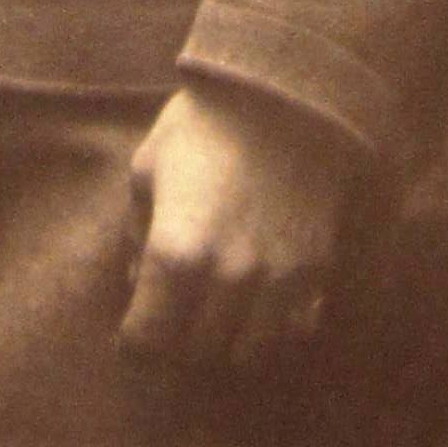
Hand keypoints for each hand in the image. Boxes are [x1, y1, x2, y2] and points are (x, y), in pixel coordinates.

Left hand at [119, 81, 347, 367]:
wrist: (287, 92)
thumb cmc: (205, 124)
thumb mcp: (150, 167)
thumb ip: (138, 235)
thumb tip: (138, 282)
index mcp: (176, 254)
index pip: (145, 344)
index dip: (133, 342)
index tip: (134, 331)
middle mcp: (228, 280)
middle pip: (194, 354)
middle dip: (177, 340)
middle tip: (175, 312)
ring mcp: (277, 282)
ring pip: (245, 354)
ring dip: (226, 338)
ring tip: (217, 308)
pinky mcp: (314, 274)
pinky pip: (290, 332)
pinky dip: (272, 327)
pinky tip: (260, 298)